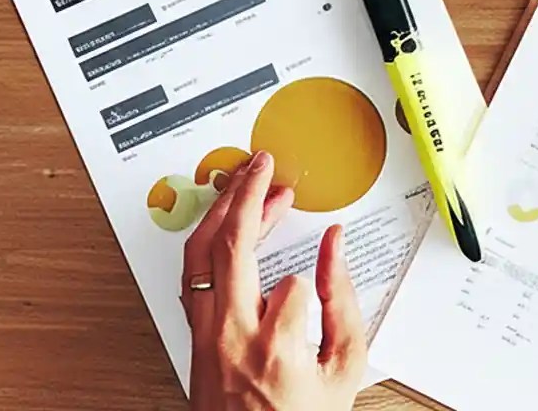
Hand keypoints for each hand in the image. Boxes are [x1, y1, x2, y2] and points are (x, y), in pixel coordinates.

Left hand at [180, 151, 367, 410]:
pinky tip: (223, 229)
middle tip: (266, 166)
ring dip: (221, 212)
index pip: (294, 283)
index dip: (316, 274)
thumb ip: (345, 305)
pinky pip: (191, 276)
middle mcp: (230, 336)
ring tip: (244, 186)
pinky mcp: (192, 338)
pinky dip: (206, 242)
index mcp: (275, 347)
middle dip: (250, 194)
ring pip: (199, 255)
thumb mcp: (345, 370)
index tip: (327, 255)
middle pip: (230, 245)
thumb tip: (336, 249)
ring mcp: (205, 336)